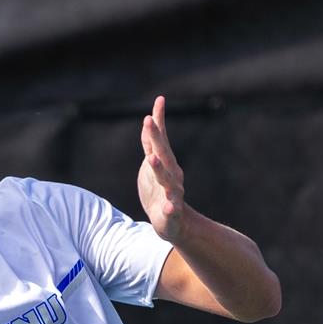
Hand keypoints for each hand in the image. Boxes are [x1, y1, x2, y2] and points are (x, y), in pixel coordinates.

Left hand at [138, 95, 187, 242]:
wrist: (173, 223)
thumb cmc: (160, 192)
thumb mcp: (151, 166)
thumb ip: (150, 145)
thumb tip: (149, 121)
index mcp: (166, 163)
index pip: (161, 139)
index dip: (158, 121)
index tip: (159, 100)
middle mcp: (172, 174)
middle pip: (163, 154)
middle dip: (156, 137)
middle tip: (149, 121)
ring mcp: (173, 193)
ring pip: (166, 179)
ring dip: (159, 169)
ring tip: (151, 159)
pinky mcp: (172, 212)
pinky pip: (172, 209)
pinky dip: (171, 207)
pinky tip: (169, 206)